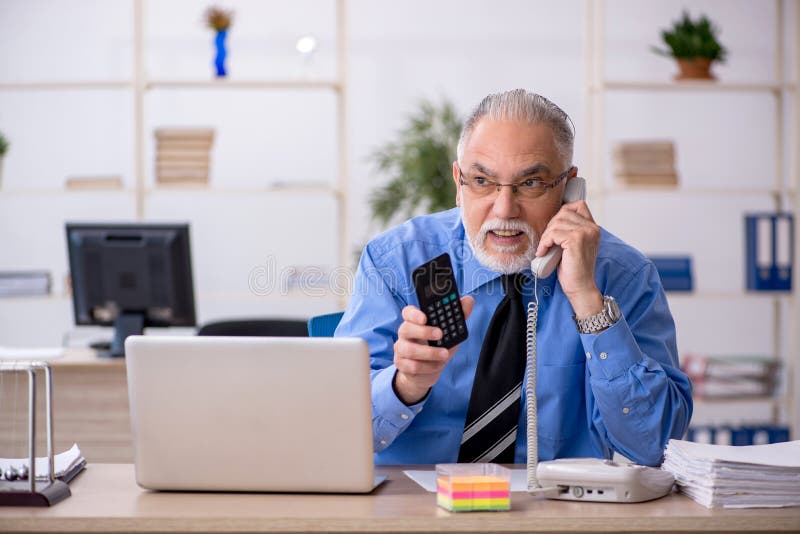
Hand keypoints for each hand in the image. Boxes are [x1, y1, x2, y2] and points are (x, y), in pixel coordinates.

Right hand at [393, 296, 474, 404]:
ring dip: (429, 352)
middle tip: (440, 334)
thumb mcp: (450, 332)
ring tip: (444, 354)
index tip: (425, 317)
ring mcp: (401, 349)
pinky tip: (436, 365)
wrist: (425, 373)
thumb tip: (469, 300)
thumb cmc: (436, 347)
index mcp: (414, 321)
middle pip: (406, 328)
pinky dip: (428, 367)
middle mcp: (405, 333)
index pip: (408, 312)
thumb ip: (459, 315)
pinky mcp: (401, 364)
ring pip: (409, 349)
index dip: (414, 314)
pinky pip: (412, 366)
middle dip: (424, 331)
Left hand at [534, 199, 602, 317]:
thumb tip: (552, 220)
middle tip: (547, 242)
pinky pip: (553, 234)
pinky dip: (544, 243)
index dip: (562, 213)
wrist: (580, 287)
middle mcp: (592, 228)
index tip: (554, 229)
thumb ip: (569, 230)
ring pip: (556, 223)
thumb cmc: (573, 268)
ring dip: (546, 236)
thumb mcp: (572, 245)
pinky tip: (543, 252)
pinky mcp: (576, 240)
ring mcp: (585, 233)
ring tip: (545, 248)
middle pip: (564, 212)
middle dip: (551, 226)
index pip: (578, 205)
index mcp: (593, 228)